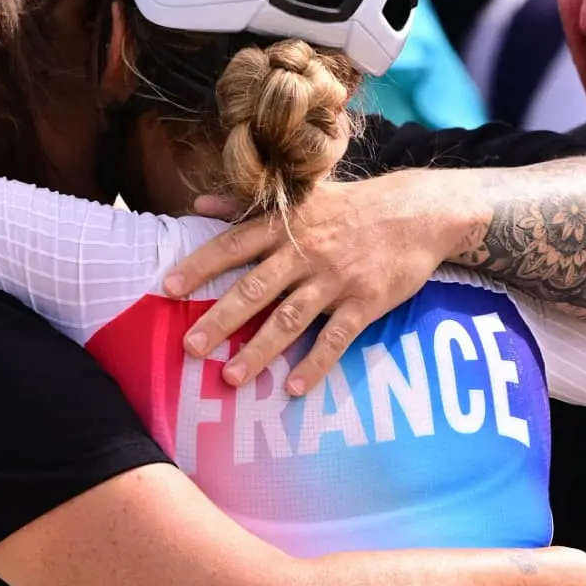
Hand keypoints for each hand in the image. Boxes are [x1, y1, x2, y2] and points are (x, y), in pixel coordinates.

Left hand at [162, 172, 477, 395]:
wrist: (417, 212)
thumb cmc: (351, 207)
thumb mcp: (301, 197)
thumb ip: (246, 205)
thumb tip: (197, 204)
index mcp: (285, 225)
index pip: (234, 245)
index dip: (200, 265)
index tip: (168, 287)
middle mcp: (306, 251)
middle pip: (256, 288)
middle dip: (221, 319)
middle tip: (190, 348)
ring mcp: (336, 279)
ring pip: (291, 319)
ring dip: (260, 350)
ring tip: (231, 377)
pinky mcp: (366, 302)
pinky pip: (337, 338)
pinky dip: (316, 364)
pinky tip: (294, 389)